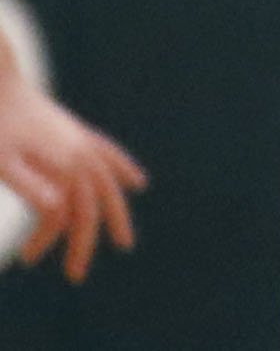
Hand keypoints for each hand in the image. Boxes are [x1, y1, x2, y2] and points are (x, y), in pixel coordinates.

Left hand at [0, 83, 140, 281]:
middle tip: (76, 274)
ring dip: (114, 213)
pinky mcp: (78, 134)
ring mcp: (83, 141)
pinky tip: (138, 182)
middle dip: (88, 239)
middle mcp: (84, 153)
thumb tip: (57, 206)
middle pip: (97, 204)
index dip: (55, 240)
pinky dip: (124, 171)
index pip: (73, 214)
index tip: (27, 259)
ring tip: (122, 239)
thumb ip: (30, 183)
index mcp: (69, 162)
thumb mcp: (4, 162)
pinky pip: (109, 156)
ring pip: (108, 183)